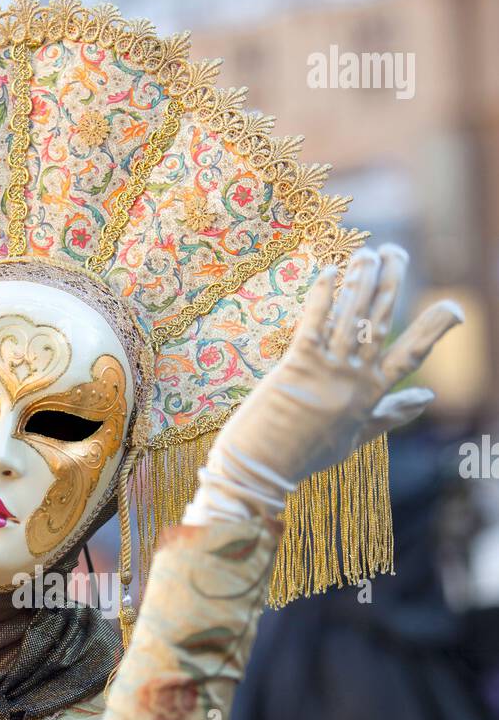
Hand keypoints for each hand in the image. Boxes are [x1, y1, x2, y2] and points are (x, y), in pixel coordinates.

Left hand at [184, 245, 462, 523]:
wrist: (264, 468)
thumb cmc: (307, 455)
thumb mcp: (355, 438)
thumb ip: (391, 414)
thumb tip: (427, 399)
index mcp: (371, 396)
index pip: (411, 356)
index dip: (434, 330)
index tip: (454, 310)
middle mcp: (354, 379)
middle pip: (380, 321)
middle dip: (392, 282)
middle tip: (397, 251)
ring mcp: (326, 371)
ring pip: (352, 315)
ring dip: (361, 279)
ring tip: (368, 251)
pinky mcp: (297, 365)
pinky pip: (315, 322)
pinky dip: (325, 295)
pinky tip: (331, 271)